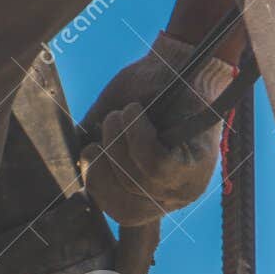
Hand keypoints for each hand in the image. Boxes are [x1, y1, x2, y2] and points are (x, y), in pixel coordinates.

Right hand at [79, 32, 234, 227]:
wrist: (179, 59)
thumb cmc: (147, 90)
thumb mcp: (112, 125)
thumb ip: (97, 149)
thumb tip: (79, 163)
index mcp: (156, 194)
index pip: (123, 214)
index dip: (99, 186)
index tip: (92, 151)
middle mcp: (176, 197)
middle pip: (126, 204)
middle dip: (106, 160)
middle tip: (110, 124)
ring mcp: (189, 185)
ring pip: (138, 180)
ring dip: (120, 139)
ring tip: (126, 112)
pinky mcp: (195, 165)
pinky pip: (154, 164)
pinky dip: (138, 134)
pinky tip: (139, 113)